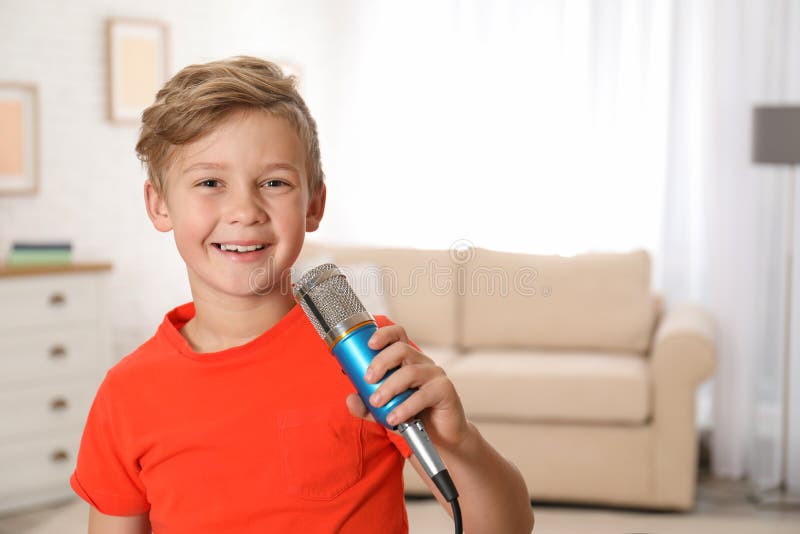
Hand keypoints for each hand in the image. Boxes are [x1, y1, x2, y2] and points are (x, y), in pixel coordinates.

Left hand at [344, 324, 470, 448]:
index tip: (369, 344)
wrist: (439, 437)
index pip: (398, 336)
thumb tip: (350, 399)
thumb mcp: (383, 411)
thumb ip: (366, 405)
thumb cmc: (412, 417)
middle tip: (368, 379)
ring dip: (390, 387)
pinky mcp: (445, 391)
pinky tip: (394, 418)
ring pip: (410, 372)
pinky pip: (423, 395)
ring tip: (377, 402)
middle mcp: (422, 363)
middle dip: (381, 362)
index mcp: (407, 360)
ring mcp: (435, 375)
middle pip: (402, 349)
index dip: (384, 334)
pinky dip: (405, 407)